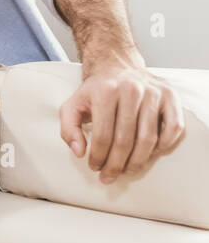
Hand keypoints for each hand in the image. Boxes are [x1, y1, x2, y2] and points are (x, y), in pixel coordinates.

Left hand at [59, 63, 184, 182]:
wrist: (117, 66)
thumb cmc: (95, 92)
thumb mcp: (72, 105)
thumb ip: (68, 129)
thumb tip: (79, 152)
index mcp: (105, 91)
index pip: (103, 135)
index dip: (99, 157)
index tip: (94, 167)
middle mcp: (131, 90)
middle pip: (126, 140)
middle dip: (116, 164)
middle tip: (109, 177)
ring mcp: (154, 92)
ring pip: (149, 138)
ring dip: (138, 161)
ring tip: (127, 170)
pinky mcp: (171, 96)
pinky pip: (174, 128)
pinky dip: (164, 146)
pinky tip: (150, 154)